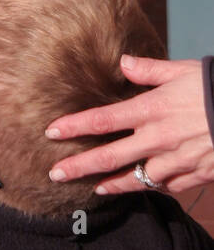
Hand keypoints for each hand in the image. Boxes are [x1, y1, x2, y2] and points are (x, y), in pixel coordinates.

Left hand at [46, 54, 213, 194]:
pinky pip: (166, 187)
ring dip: (112, 183)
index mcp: (150, 110)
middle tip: (55, 174)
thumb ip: (148, 70)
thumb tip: (123, 61)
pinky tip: (142, 187)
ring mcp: (175, 161)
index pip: (103, 119)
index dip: (75, 126)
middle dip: (79, 167)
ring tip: (95, 188)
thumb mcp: (180, 71)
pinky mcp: (193, 176)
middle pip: (110, 156)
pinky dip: (151, 187)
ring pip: (136, 178)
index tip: (51, 132)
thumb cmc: (213, 88)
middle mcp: (157, 138)